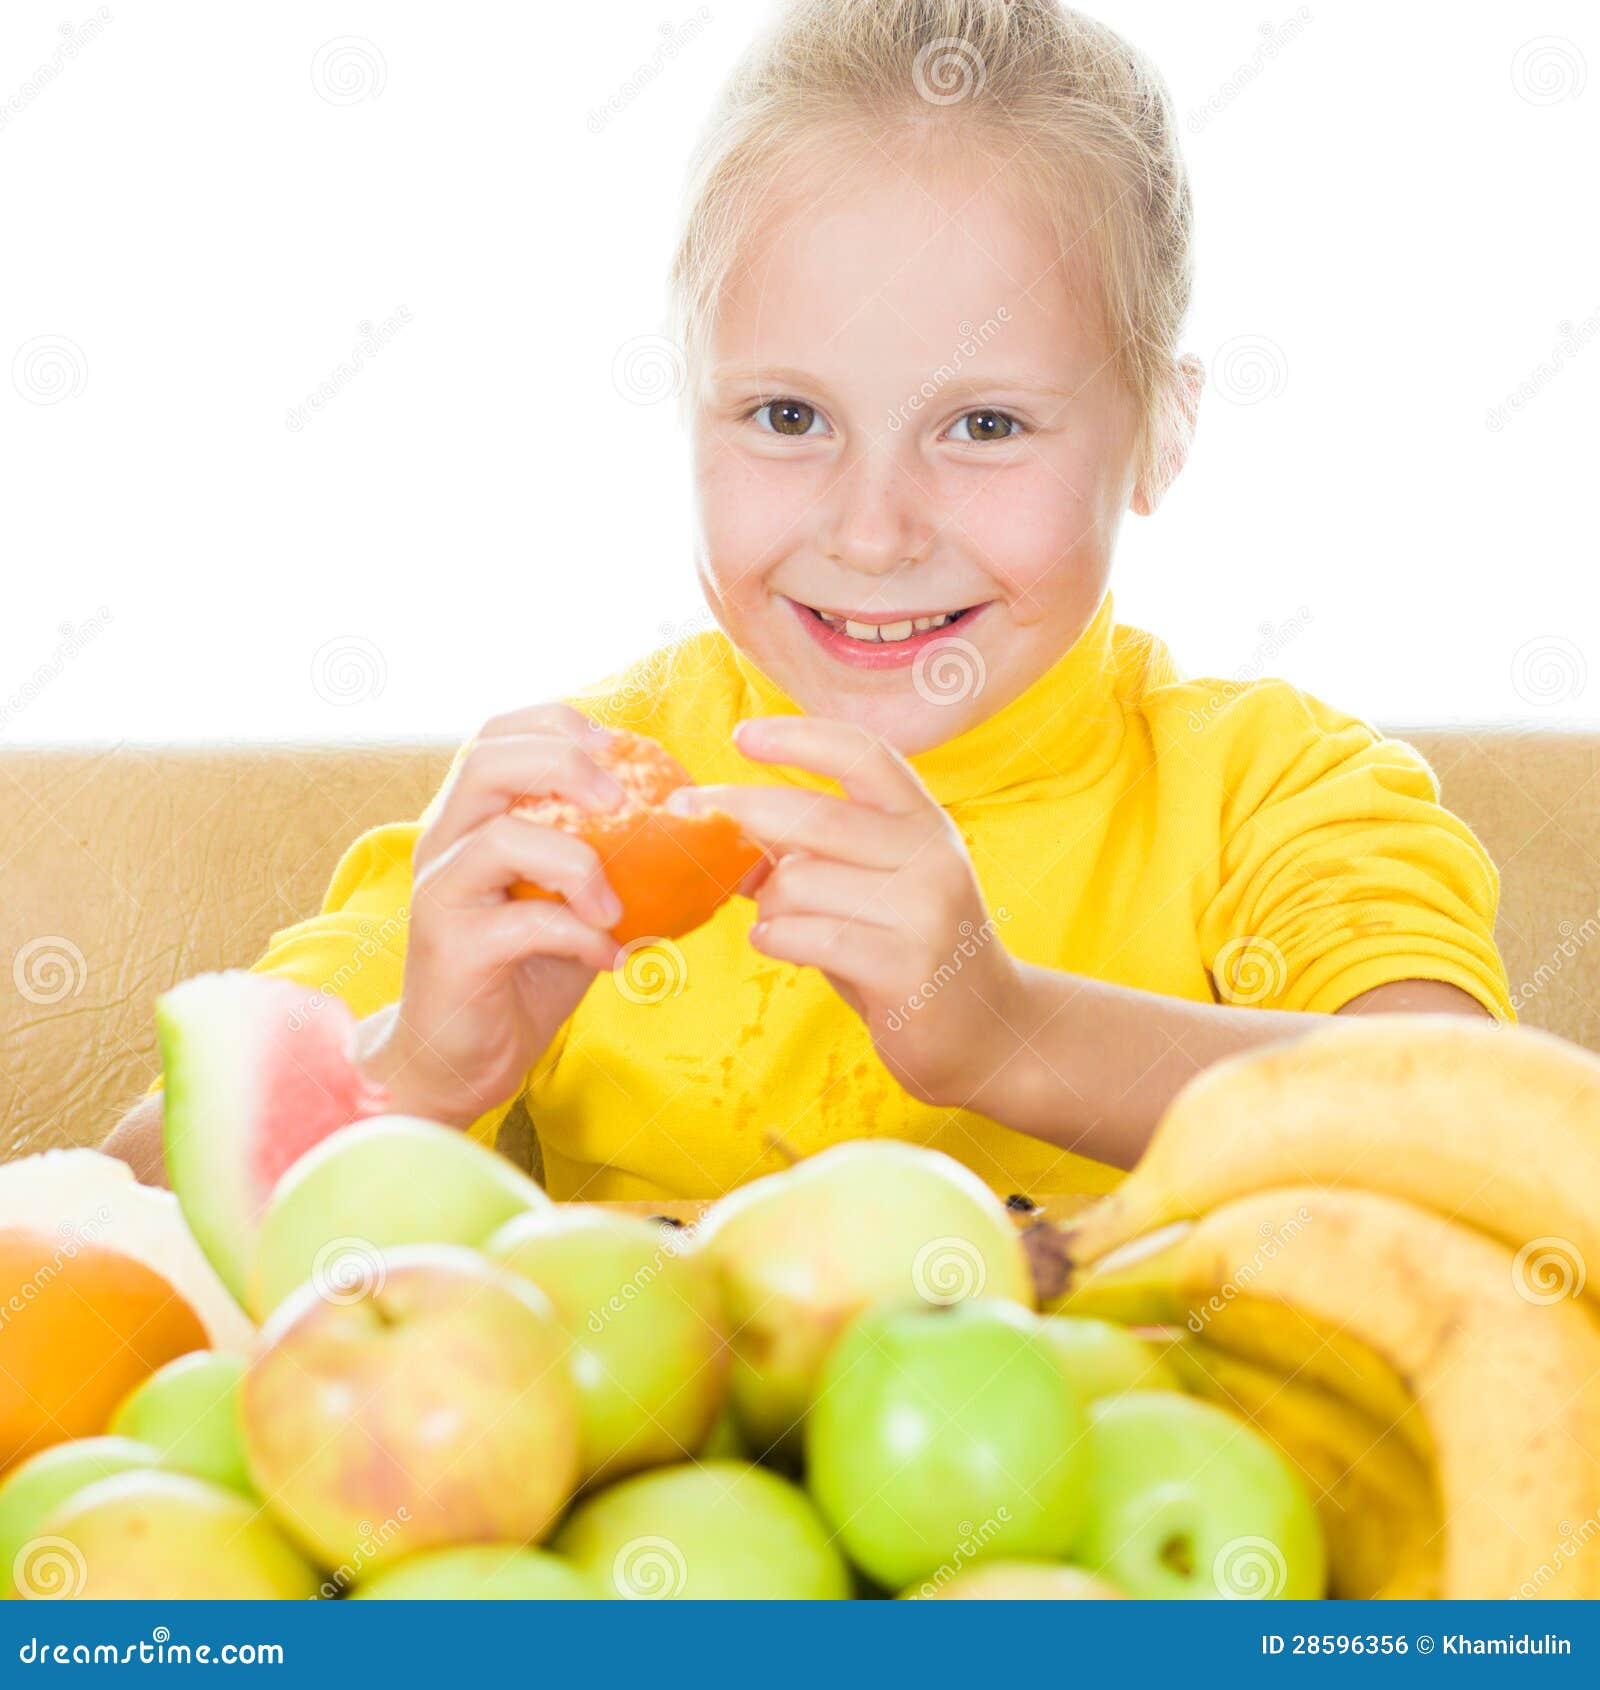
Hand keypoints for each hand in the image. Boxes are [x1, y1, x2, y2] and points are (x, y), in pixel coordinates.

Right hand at [362, 704, 625, 1129]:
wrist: (463, 1058)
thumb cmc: (525, 970)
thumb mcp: (574, 899)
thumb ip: (609, 856)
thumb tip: (694, 825)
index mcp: (472, 815)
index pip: (497, 732)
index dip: (560, 723)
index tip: (621, 752)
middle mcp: (445, 840)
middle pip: (488, 761)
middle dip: (567, 764)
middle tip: (625, 802)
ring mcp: (441, 892)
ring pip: (500, 838)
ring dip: (579, 863)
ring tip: (617, 907)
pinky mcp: (451, 948)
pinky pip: (522, 924)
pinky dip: (580, 936)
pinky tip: (609, 960)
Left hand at [672, 716, 1028, 1115]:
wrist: (985, 1029)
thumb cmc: (907, 948)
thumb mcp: (868, 885)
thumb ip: (809, 852)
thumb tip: (719, 826)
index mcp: (923, 821)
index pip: (863, 755)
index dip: (800, 738)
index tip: (742, 735)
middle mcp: (930, 856)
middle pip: (813, 815)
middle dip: (738, 812)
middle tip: (685, 815)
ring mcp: (924, 911)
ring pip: (799, 882)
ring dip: (768, 904)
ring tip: (781, 924)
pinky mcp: (906, 967)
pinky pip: (807, 936)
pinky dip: (776, 939)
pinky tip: (781, 945)